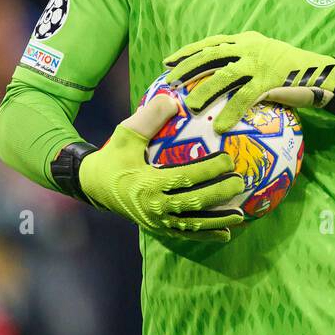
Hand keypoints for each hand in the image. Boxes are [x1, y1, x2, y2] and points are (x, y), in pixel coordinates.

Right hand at [78, 94, 244, 242]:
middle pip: (193, 203)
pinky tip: (226, 233)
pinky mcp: (158, 229)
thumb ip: (148, 117)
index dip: (208, 171)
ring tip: (240, 215)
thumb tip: (173, 100)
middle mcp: (153, 207)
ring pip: (192, 224)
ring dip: (217, 221)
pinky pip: (185, 233)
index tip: (228, 161)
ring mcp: (156, 221)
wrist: (93, 185)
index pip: (184, 178)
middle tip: (239, 183)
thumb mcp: (125, 134)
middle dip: (219, 194)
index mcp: (147, 184)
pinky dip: (205, 234)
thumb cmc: (113, 157)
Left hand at [162, 30, 334, 130]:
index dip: (188, 52)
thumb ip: (245, 61)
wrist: (323, 75)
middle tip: (171, 82)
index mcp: (247, 40)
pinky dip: (231, 113)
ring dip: (204, 91)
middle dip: (187, 68)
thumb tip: (219, 78)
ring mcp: (259, 63)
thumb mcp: (266, 57)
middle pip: (211, 55)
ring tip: (190, 106)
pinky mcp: (269, 81)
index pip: (211, 43)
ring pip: (223, 76)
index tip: (169, 62)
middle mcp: (250, 47)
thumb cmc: (292, 71)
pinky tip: (221, 127)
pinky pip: (244, 98)